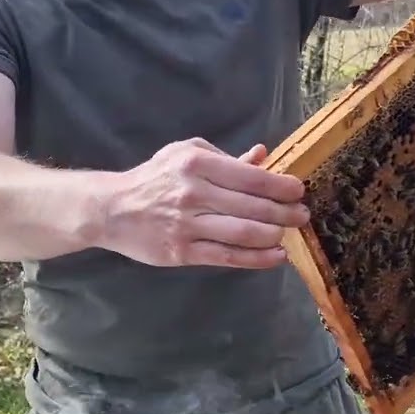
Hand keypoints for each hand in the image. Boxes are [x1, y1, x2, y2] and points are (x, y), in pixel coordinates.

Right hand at [88, 138, 309, 269]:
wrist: (112, 208)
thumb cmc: (155, 177)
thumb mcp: (186, 154)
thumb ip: (226, 158)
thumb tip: (263, 155)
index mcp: (197, 164)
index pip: (250, 177)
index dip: (280, 186)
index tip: (299, 190)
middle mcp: (194, 193)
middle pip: (252, 207)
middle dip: (284, 213)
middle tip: (303, 215)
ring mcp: (187, 225)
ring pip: (243, 233)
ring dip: (274, 236)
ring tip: (289, 234)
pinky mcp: (182, 252)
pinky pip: (227, 257)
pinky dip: (256, 259)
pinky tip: (275, 257)